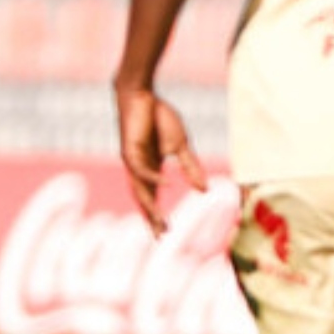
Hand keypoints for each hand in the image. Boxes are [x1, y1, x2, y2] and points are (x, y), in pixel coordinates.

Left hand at [115, 84, 207, 234]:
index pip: (153, 197)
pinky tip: (168, 185)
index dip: (157, 215)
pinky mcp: (129, 151)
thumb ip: (191, 167)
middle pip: (144, 199)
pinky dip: (155, 178)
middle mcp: (138, 170)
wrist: (142, 97)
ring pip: (140, 190)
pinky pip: (142, 170)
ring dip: (150, 207)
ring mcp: (132, 162)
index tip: (166, 232)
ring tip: (160, 223)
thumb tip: (204, 190)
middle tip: (160, 237)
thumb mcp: (181, 146)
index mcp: (150, 169)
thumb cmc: (159, 119)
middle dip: (151, 218)